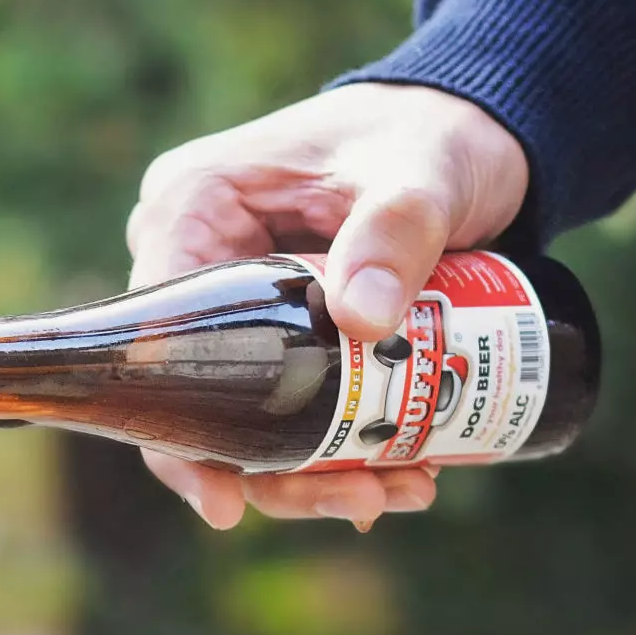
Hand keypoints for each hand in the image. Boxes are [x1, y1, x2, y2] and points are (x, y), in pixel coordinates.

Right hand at [126, 82, 528, 529]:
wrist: (480, 131)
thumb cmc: (434, 132)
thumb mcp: (420, 174)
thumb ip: (395, 231)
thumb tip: (365, 324)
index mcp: (189, 207)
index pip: (154, 335)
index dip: (176, 430)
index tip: (225, 500)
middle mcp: (194, 260)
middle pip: (200, 395)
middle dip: (276, 470)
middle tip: (361, 503)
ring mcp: (237, 299)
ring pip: (250, 414)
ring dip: (318, 472)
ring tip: (403, 490)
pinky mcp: (282, 327)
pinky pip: (293, 402)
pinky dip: (342, 447)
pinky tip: (402, 473)